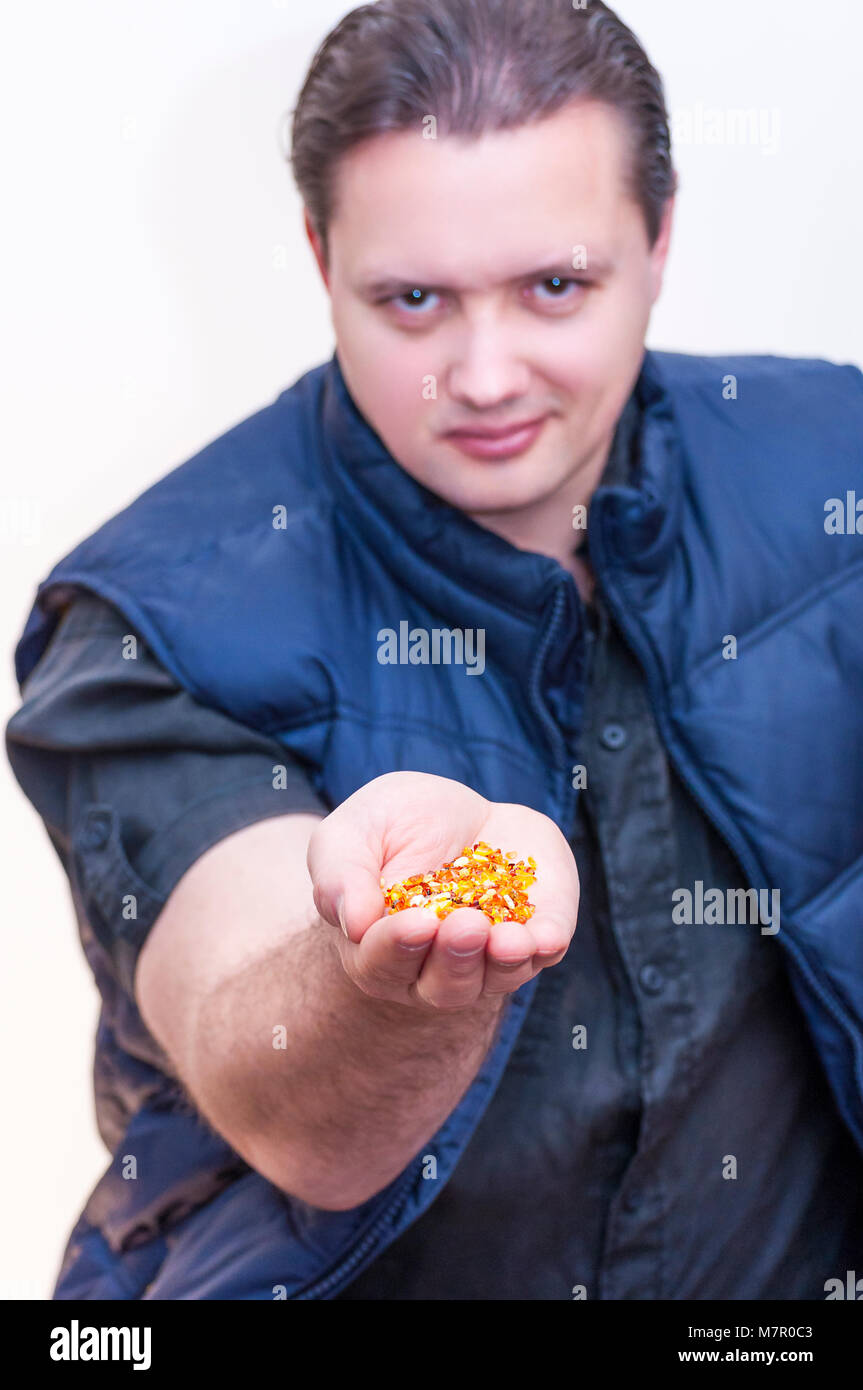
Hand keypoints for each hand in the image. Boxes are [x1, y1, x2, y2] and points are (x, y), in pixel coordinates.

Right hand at [307, 770, 578, 1011]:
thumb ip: (341, 877)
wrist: (455, 814)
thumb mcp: (349, 835)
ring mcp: (489, 956)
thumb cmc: (389, 829)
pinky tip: (546, 936)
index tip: (417, 921)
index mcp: (378, 950)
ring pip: (496, 978)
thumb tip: (352, 924)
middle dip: (456, 957)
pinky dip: (546, 946)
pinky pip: (545, 951)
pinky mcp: (535, 930)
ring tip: (508, 938)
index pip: (382, 963)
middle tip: (465, 924)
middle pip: (444, 985)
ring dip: (503, 962)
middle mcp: (434, 967)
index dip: (398, 946)